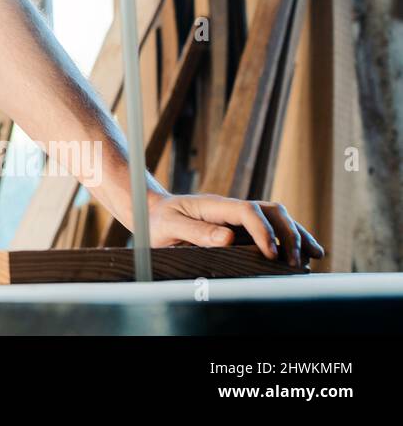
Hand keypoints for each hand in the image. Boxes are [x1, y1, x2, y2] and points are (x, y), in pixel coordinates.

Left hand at [146, 192, 324, 267]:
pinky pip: (272, 228)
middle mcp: (231, 207)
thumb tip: (227, 238)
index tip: (270, 254)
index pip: (247, 211)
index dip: (262, 231)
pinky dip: (292, 238)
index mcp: (213, 205)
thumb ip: (196, 231)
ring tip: (315, 256)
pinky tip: (307, 253)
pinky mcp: (242, 226)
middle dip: (288, 234)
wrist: (152, 211)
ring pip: (277, 217)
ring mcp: (238, 216)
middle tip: (295, 262)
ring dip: (297, 234)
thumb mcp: (169, 226)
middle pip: (270, 211)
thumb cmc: (158, 220)